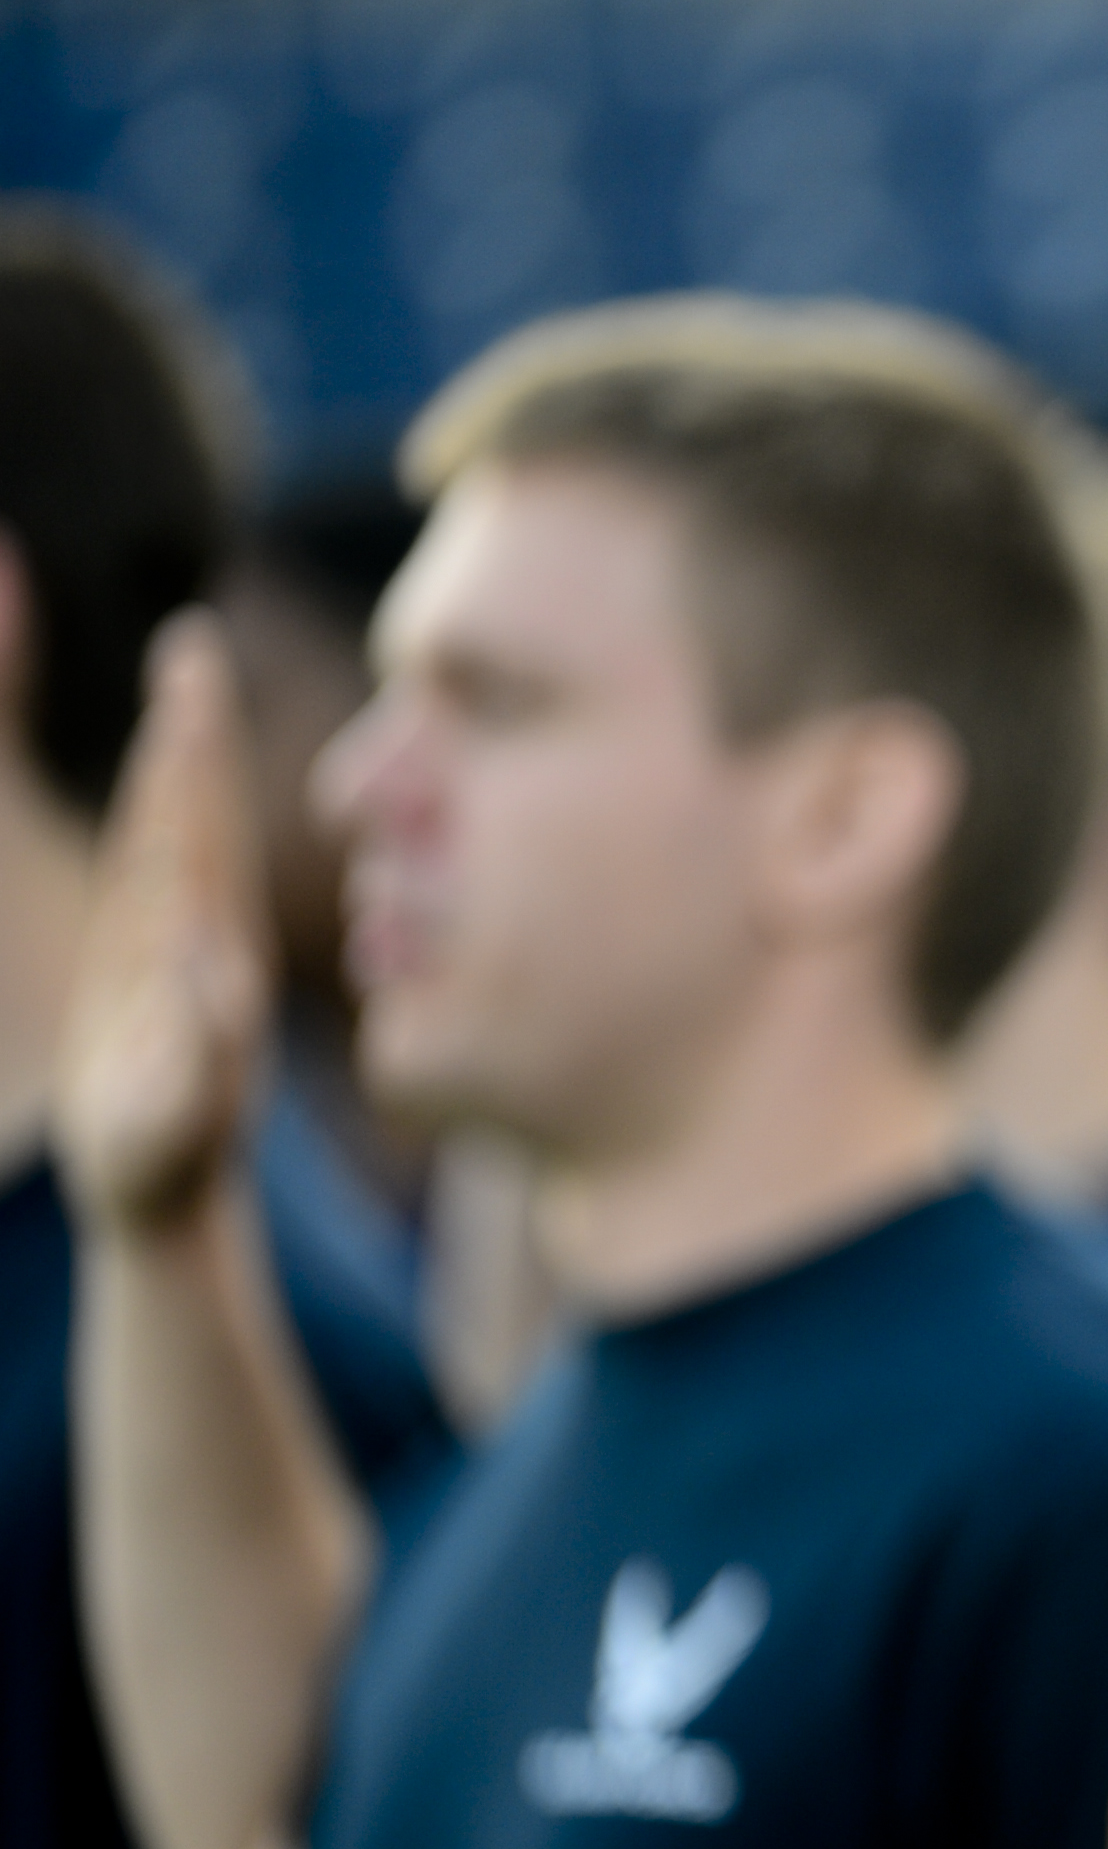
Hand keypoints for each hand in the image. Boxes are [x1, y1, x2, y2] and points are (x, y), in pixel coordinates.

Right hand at [57, 618, 271, 1236]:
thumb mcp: (176, 1123)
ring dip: (182, 759)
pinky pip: (158, 870)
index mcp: (211, 962)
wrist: (170, 1202)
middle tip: (192, 645)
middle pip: (197, 815)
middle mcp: (204, 941)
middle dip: (193, 731)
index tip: (193, 686)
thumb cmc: (165, 1170)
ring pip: (180, 833)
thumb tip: (208, 982)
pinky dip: (160, 813)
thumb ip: (193, 1060)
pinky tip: (164, 776)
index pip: (199, 839)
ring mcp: (181, 947)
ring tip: (183, 685)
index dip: (193, 763)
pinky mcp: (155, 966)